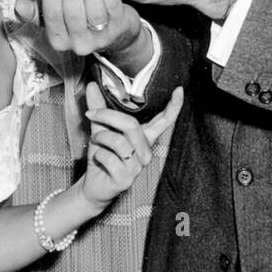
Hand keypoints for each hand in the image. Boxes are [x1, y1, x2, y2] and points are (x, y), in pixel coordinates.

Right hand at [13, 0, 143, 57]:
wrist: (114, 32)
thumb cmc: (78, 19)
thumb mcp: (53, 17)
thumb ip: (35, 11)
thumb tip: (19, 5)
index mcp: (59, 40)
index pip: (53, 16)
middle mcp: (80, 43)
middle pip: (73, 12)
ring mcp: (101, 36)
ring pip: (94, 9)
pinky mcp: (119, 25)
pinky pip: (111, 3)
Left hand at [78, 83, 183, 209]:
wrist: (93, 185)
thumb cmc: (102, 156)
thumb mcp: (100, 129)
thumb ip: (99, 108)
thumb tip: (93, 85)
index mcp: (145, 138)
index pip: (163, 121)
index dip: (173, 106)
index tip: (179, 90)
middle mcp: (145, 152)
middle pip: (131, 125)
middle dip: (107, 116)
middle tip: (92, 114)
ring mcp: (137, 167)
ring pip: (118, 141)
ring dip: (100, 137)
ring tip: (95, 141)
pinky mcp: (126, 180)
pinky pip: (109, 158)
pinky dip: (98, 154)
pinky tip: (98, 160)